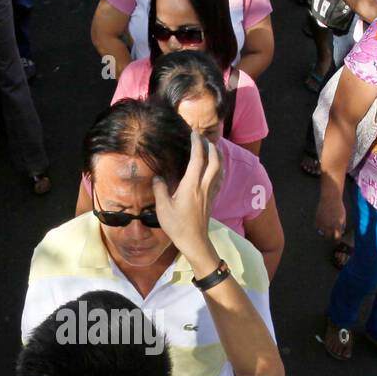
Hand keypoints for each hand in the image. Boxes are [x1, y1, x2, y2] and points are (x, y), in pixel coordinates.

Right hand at [150, 130, 220, 267]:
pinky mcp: (212, 200)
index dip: (197, 143)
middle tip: (204, 138)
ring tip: (212, 149)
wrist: (195, 242)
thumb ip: (160, 189)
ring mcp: (210, 193)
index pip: (197, 158)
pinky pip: (219, 179)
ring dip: (217, 156)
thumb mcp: (163, 208)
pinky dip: (218, 169)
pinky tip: (216, 169)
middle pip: (214, 161)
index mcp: (192, 185)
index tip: (194, 133)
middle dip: (211, 147)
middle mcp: (204, 186)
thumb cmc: (177, 226)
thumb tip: (157, 177)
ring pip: (219, 169)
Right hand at [314, 189, 345, 240]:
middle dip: (330, 237)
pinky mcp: (317, 219)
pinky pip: (317, 227)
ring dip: (324, 233)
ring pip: (321, 233)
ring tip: (326, 231)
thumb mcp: (343, 217)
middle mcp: (329, 225)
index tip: (337, 241)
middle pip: (328, 237)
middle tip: (330, 237)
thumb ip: (341, 226)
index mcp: (337, 225)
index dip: (337, 240)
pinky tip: (321, 226)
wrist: (330, 198)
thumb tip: (340, 233)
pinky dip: (319, 228)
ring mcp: (322, 222)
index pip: (337, 237)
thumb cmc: (338, 207)